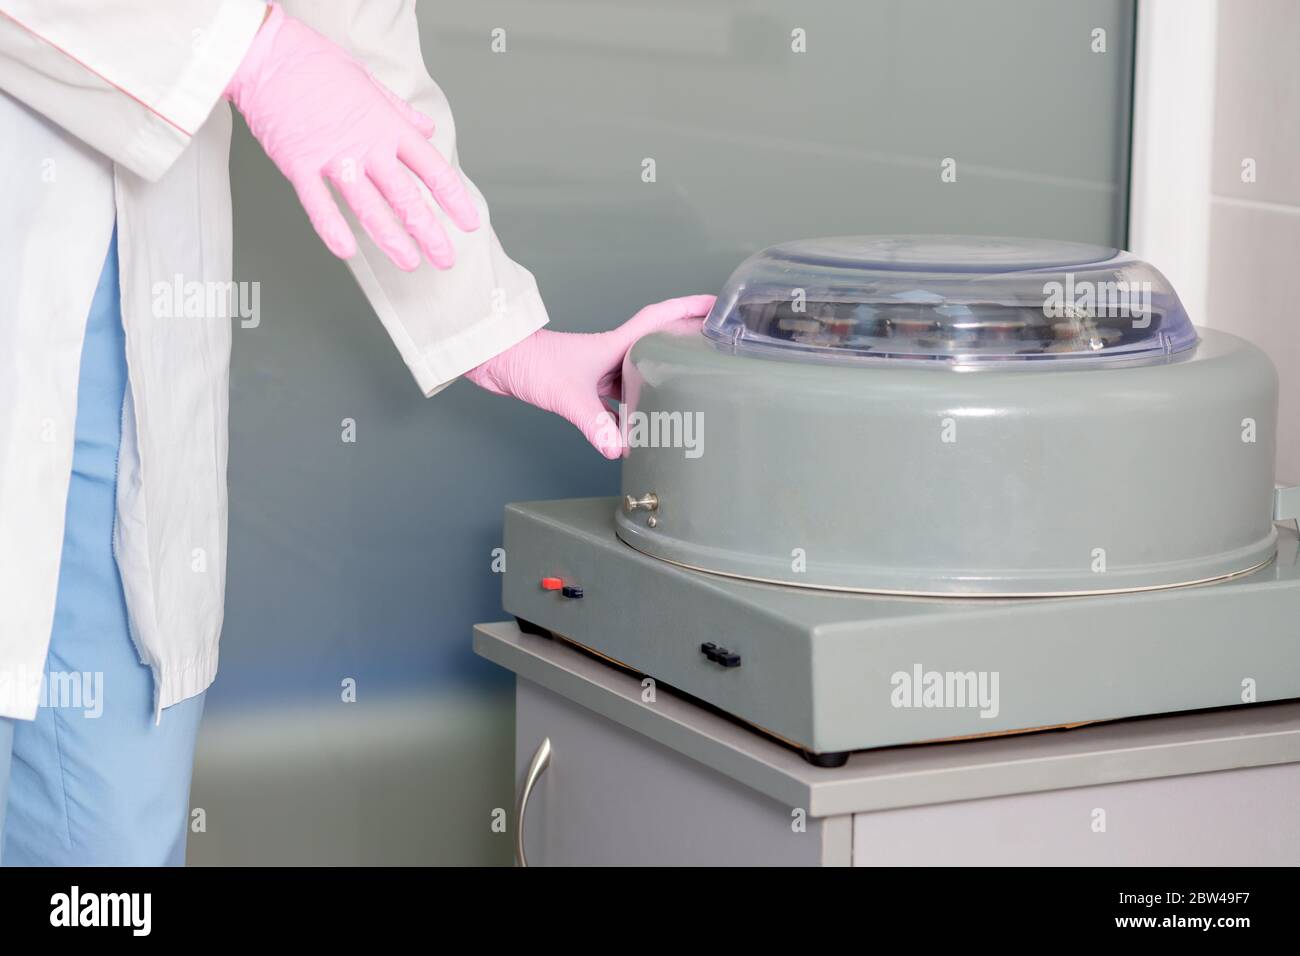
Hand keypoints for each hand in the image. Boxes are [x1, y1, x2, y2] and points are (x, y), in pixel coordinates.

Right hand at [224, 3, 478, 270]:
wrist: (268, 54)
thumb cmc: (316, 64)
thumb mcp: (369, 83)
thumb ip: (400, 112)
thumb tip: (427, 129)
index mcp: (388, 126)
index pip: (432, 169)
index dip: (454, 199)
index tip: (468, 222)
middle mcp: (367, 146)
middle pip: (406, 197)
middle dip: (429, 233)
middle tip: (444, 259)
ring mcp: (333, 157)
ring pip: (369, 208)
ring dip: (391, 240)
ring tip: (409, 262)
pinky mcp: (299, 164)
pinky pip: (319, 204)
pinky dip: (332, 229)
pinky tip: (347, 251)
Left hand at [466, 295, 716, 458]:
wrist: (494, 362)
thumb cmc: (528, 363)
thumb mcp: (566, 393)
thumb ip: (593, 422)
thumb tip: (617, 447)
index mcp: (615, 344)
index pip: (660, 319)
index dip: (689, 309)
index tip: (716, 305)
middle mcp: (611, 355)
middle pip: (657, 348)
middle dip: (683, 348)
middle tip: (711, 355)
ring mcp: (598, 371)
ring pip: (638, 378)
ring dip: (657, 387)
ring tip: (683, 400)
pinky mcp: (583, 387)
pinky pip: (615, 402)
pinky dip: (627, 416)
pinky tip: (634, 434)